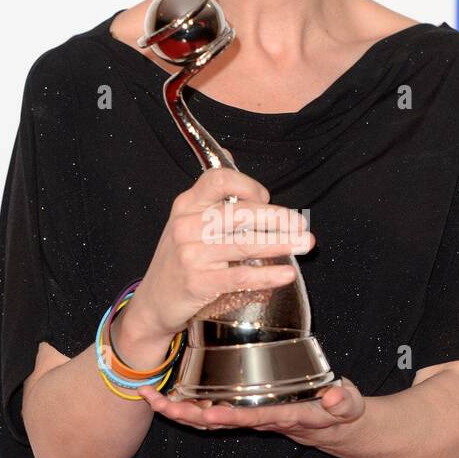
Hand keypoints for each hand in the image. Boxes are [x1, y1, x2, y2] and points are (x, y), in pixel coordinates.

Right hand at [127, 167, 314, 343]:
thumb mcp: (186, 221)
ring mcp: (190, 255)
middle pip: (240, 213)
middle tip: (301, 224)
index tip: (266, 198)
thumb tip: (229, 155)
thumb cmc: (178, 259)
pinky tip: (286, 273)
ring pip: (244, 244)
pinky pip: (240, 277)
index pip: (218, 179)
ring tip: (305, 244)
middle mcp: (186, 226)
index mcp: (186, 205)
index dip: (248, 185)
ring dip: (281, 243)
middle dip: (277, 218)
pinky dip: (268, 275)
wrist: (154, 301)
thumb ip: (210, 194)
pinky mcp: (198, 283)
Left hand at [136, 375, 365, 445]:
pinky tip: (167, 393)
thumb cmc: (341, 413)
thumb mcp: (348, 406)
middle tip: (157, 401)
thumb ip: (342, 401)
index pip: (250, 417)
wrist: (335, 428)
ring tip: (147, 394)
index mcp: (281, 417)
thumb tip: (334, 397)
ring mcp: (248, 417)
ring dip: (176, 410)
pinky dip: (186, 405)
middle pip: (216, 422)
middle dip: (185, 414)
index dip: (228, 416)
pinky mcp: (244, 411)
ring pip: (206, 418)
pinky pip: (210, 411)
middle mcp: (258, 420)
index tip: (207, 412)